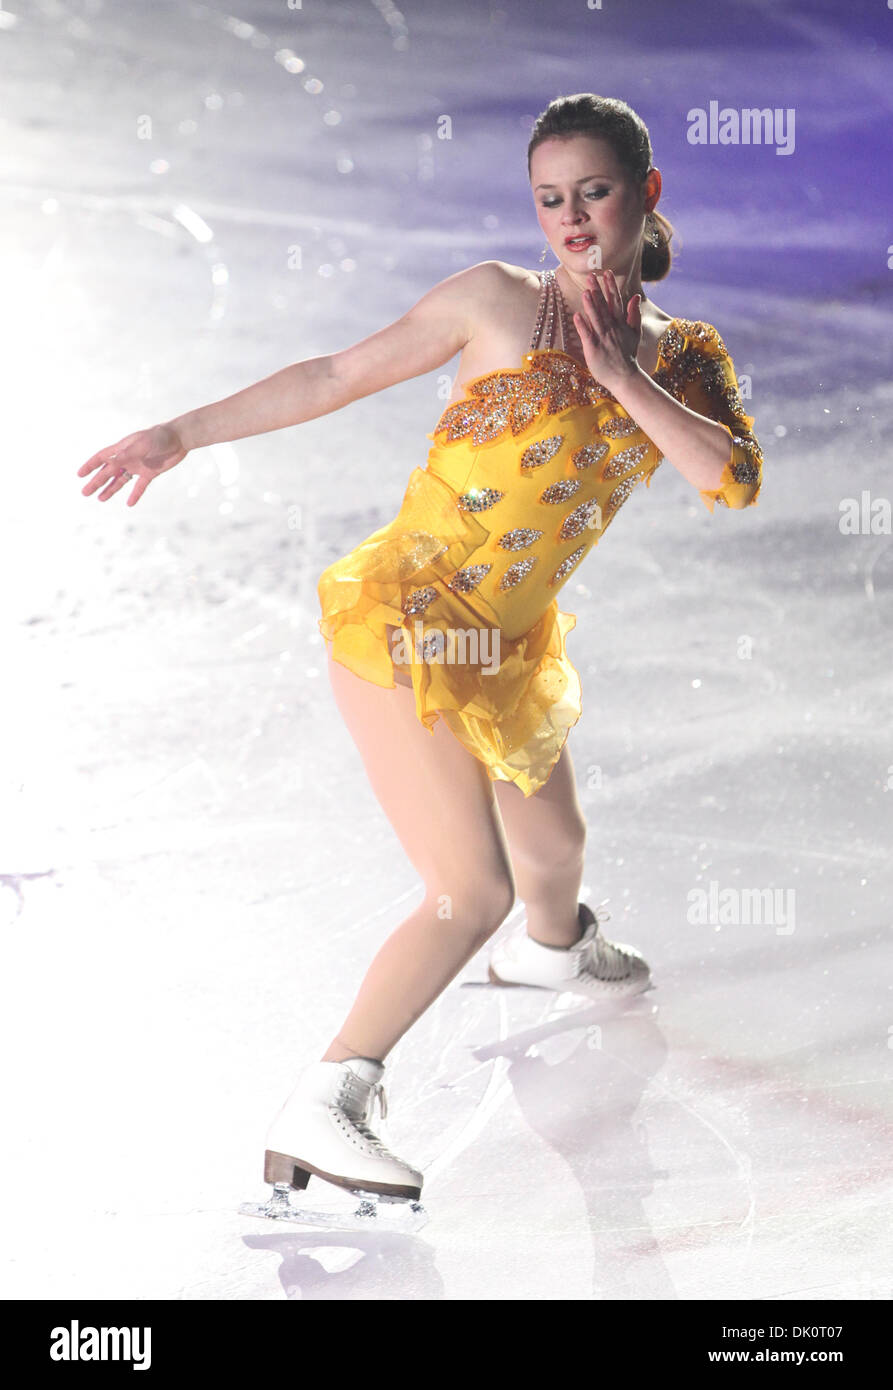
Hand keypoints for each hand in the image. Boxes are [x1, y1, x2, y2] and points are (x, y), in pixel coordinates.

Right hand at [77, 422, 187, 505]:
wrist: (179, 439)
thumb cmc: (159, 437)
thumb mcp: (141, 445)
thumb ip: (126, 454)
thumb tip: (110, 463)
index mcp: (122, 449)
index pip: (102, 458)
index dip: (90, 466)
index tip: (79, 475)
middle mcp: (127, 458)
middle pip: (108, 472)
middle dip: (96, 482)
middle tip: (85, 493)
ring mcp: (138, 466)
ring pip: (120, 481)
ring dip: (110, 489)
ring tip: (100, 499)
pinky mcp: (150, 473)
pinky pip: (140, 486)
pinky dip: (135, 495)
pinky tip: (129, 504)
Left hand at [572, 269, 642, 390]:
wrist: (626, 377)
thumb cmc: (628, 356)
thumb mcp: (634, 333)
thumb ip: (634, 314)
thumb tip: (635, 296)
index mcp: (621, 324)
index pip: (615, 301)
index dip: (610, 286)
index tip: (606, 273)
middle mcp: (612, 328)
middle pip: (604, 306)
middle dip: (598, 290)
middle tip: (590, 275)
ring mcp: (603, 338)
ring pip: (596, 318)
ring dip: (590, 305)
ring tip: (585, 292)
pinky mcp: (594, 349)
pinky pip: (587, 335)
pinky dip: (582, 326)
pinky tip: (576, 315)